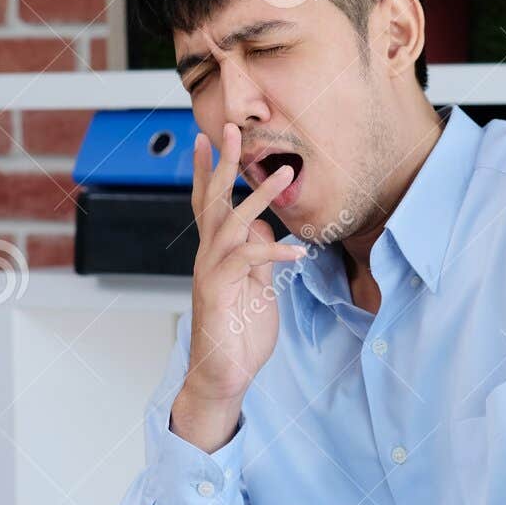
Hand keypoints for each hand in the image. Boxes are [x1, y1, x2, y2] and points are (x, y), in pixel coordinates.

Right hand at [171, 122, 305, 453]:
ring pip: (232, 223)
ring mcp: (212, 272)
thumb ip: (258, 256)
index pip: (208, 203)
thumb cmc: (239, 333)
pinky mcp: (220, 292)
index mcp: (216, 253)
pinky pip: (248, 262)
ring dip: (259, 196)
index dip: (207, 170)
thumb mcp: (257, 288)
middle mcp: (209, 256)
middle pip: (212, 201)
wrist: (223, 375)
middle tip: (229, 129)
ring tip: (284, 173)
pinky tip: (297, 254)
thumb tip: (264, 228)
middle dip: (221, 163)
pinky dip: (274, 254)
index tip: (209, 138)